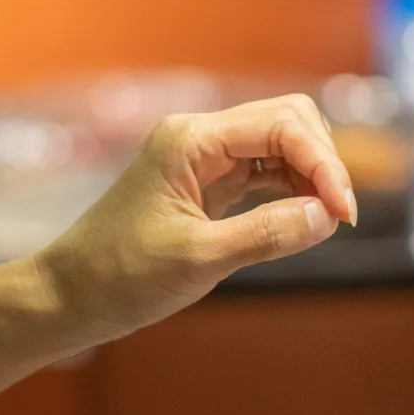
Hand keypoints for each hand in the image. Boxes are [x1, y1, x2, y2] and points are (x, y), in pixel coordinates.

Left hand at [34, 95, 358, 346]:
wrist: (70, 295)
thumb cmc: (121, 277)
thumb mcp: (200, 260)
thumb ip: (266, 233)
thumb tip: (327, 215)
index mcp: (191, 139)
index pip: (280, 125)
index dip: (323, 163)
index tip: (343, 213)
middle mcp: (198, 136)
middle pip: (286, 119)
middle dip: (321, 159)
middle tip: (337, 215)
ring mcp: (202, 157)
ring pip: (278, 142)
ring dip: (309, 174)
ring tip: (326, 219)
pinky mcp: (206, 182)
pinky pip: (262, 169)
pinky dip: (290, 188)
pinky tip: (303, 216)